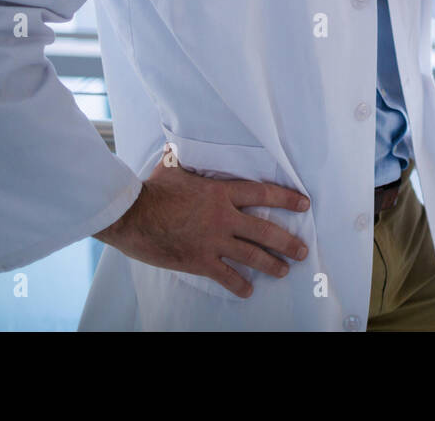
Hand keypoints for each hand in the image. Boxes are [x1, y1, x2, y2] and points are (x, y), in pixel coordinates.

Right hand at [95, 152, 310, 297]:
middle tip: (303, 251)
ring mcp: (213, 241)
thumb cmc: (151, 189)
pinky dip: (238, 284)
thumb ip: (183, 158)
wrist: (131, 215)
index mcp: (220, 193)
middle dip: (287, 242)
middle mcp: (223, 217)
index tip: (304, 204)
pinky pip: (225, 275)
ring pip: (252, 255)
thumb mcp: (172, 167)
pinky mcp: (199, 261)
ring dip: (272, 264)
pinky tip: (248, 290)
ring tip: (284, 270)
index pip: (262, 193)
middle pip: (265, 230)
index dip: (286, 199)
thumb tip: (175, 144)